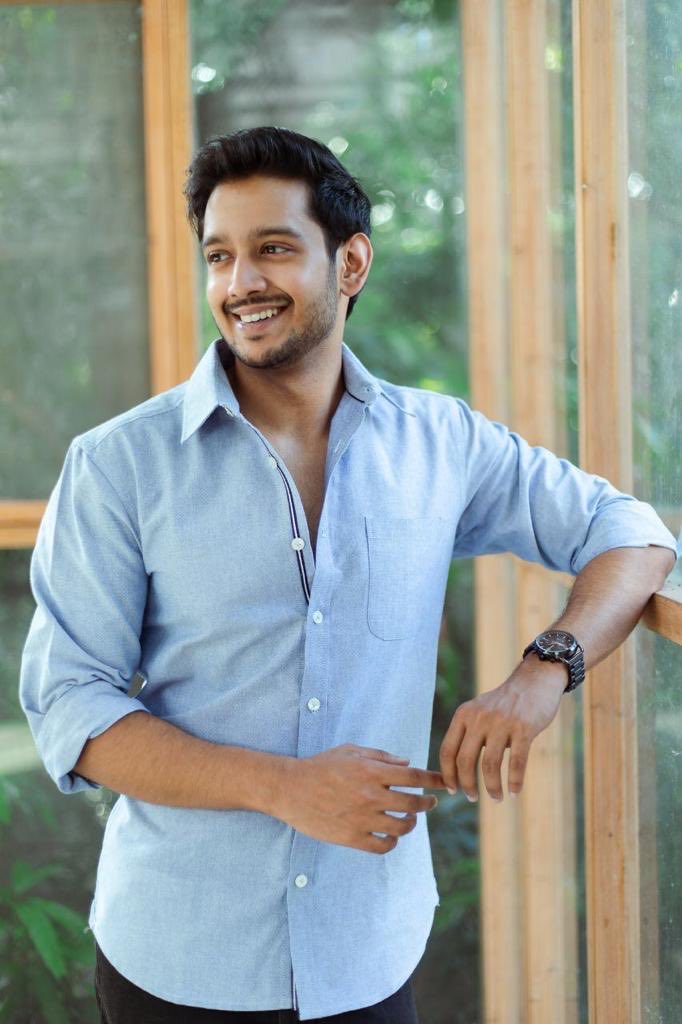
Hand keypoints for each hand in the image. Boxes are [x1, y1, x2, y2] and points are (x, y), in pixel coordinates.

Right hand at [273, 743, 446, 853]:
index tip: (444, 783)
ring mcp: (362, 819)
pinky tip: (390, 835)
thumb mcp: (350, 751)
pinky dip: (392, 841)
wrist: (290, 788)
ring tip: (409, 819)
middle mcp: (371, 795)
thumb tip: (407, 763)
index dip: (434, 780)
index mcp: (372, 771)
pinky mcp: (352, 838)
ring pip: (402, 827)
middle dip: (427, 803)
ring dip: (410, 823)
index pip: (414, 777)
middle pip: (414, 804)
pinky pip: (383, 846)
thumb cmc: (321, 765)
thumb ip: (381, 756)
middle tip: (429, 802)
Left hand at [439, 655, 565, 801]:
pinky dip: (514, 782)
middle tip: (472, 798)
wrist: (534, 681)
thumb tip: (457, 770)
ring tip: (496, 798)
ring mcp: (501, 722)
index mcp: (464, 715)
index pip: (447, 750)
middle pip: (465, 761)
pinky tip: (514, 792)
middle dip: (467, 785)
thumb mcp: (479, 711)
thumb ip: (468, 733)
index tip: (453, 790)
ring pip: (490, 765)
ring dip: (492, 787)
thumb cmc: (505, 703)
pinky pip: (516, 762)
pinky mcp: (524, 728)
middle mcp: (479, 718)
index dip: (448, 774)